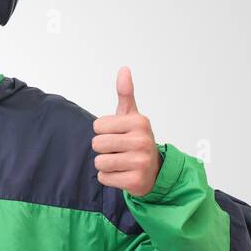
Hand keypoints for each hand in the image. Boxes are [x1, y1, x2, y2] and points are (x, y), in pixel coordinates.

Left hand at [92, 66, 161, 195]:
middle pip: (97, 144)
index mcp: (139, 122)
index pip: (98, 126)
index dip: (103, 132)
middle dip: (103, 149)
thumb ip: (125, 94)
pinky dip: (109, 177)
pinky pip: (104, 177)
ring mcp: (140, 162)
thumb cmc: (136, 140)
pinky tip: (122, 173)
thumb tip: (124, 69)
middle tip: (118, 150)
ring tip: (120, 162)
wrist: (153, 170)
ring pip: (99, 162)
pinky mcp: (135, 181)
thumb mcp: (132, 116)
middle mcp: (142, 141)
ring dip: (105, 164)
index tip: (118, 134)